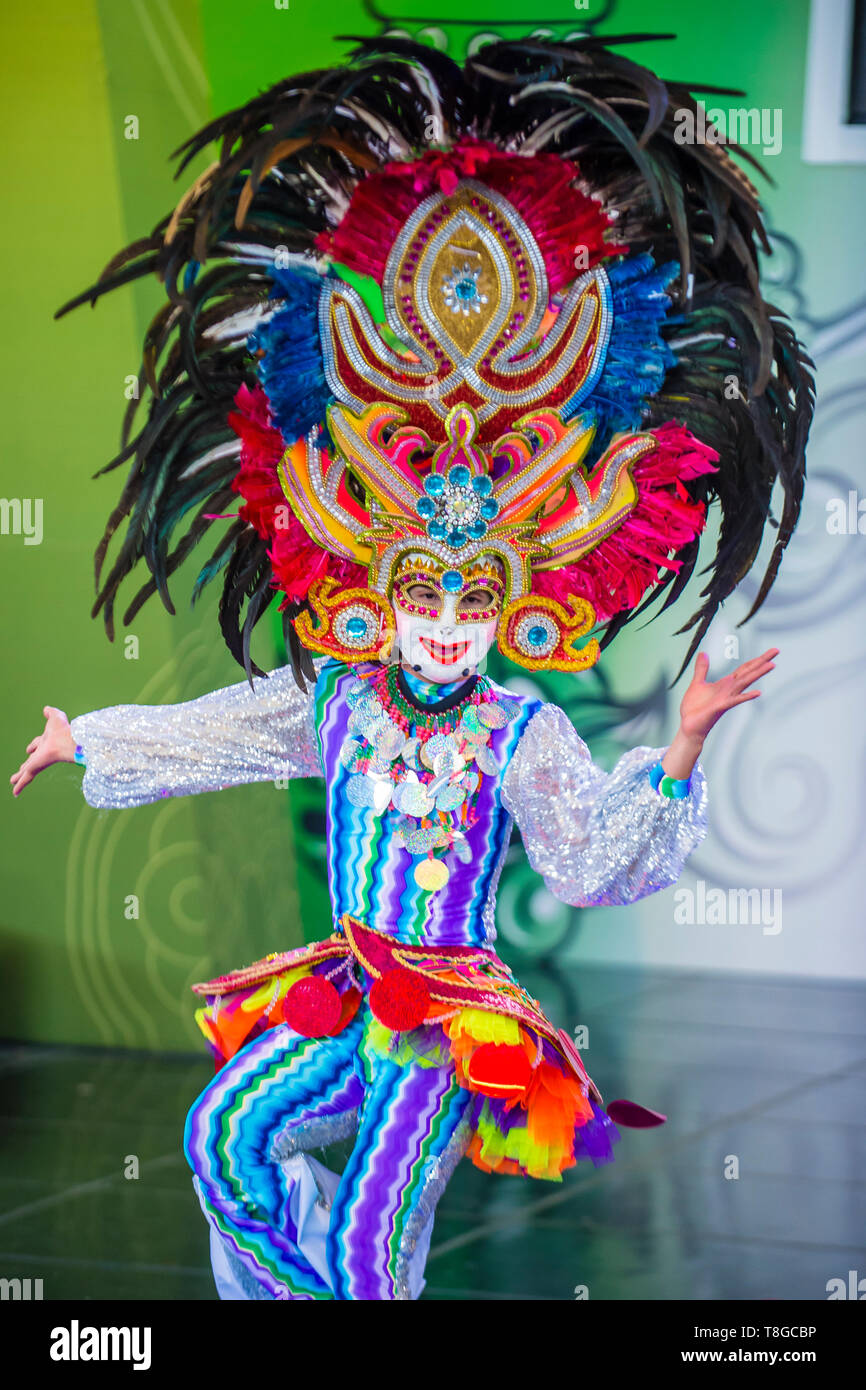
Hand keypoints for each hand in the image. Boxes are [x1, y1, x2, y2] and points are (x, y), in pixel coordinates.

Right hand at [10, 706, 77, 796]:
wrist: (67, 742)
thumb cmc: (63, 729)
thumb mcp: (55, 717)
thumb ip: (51, 712)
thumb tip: (46, 709)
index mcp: (47, 742)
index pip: (38, 744)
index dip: (34, 745)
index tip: (29, 748)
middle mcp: (42, 753)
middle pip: (32, 760)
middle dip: (27, 764)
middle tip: (22, 768)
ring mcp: (38, 762)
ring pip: (27, 771)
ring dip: (19, 777)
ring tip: (13, 782)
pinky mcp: (35, 769)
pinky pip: (25, 780)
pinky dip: (19, 786)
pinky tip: (15, 793)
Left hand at [661, 647, 777, 778]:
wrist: (690, 726)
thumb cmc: (695, 708)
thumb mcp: (697, 683)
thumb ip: (702, 668)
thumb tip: (703, 653)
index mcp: (726, 684)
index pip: (744, 669)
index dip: (756, 660)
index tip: (770, 652)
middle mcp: (730, 690)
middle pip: (749, 672)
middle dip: (762, 661)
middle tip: (776, 651)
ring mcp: (727, 698)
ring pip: (745, 683)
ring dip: (757, 674)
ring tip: (771, 665)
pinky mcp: (720, 707)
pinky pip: (735, 701)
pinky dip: (746, 696)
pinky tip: (758, 693)